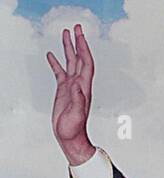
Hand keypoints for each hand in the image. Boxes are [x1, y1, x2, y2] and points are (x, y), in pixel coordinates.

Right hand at [47, 24, 96, 165]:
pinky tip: (51, 55)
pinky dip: (56, 63)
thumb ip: (78, 100)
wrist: (70, 139)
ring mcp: (71, 87)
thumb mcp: (76, 115)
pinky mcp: (63, 91)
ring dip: (68, 48)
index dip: (84, 48)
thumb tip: (77, 85)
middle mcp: (79, 85)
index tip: (80, 35)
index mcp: (84, 88)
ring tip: (65, 34)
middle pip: (80, 58)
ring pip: (70, 62)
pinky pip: (60, 73)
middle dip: (78, 42)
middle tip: (76, 27)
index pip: (86, 63)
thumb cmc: (74, 130)